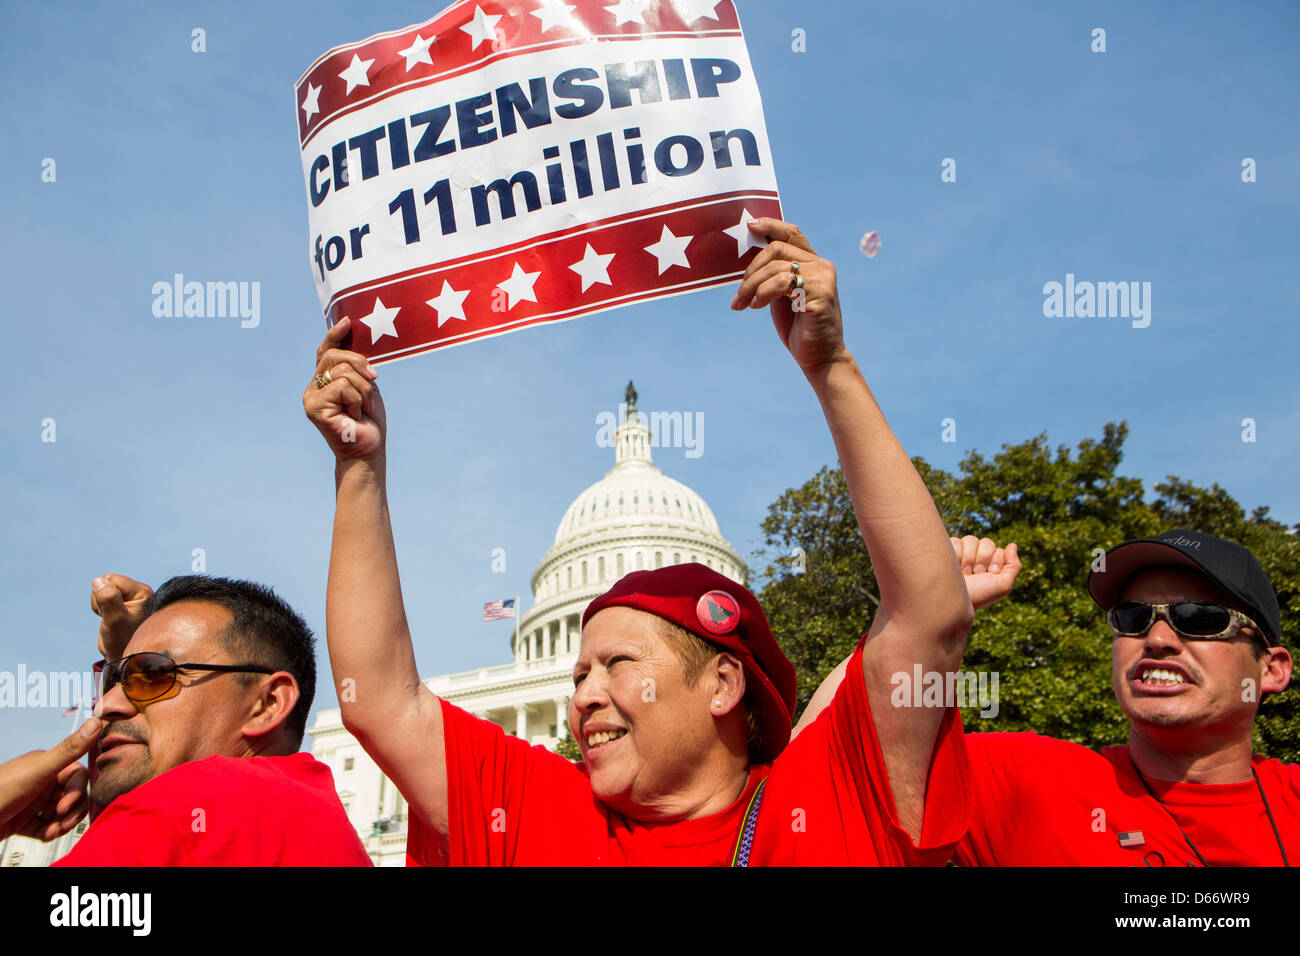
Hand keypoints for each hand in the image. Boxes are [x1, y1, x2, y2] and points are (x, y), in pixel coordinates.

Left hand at [0, 719, 102, 841]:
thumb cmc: (0, 792)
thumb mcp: (39, 770)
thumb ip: (69, 749)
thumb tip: (95, 723)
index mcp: (46, 766)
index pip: (77, 776)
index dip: (77, 791)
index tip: (67, 804)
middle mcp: (42, 782)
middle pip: (73, 796)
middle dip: (72, 810)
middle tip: (61, 819)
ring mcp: (33, 802)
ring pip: (62, 813)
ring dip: (62, 823)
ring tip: (53, 829)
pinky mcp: (25, 820)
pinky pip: (47, 826)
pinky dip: (49, 831)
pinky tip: (43, 833)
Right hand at [91, 574, 153, 659]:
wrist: (126, 658)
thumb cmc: (124, 641)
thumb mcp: (115, 620)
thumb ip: (108, 598)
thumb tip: (98, 580)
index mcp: (142, 592)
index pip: (112, 579)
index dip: (103, 595)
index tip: (111, 612)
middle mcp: (139, 593)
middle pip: (107, 582)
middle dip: (101, 599)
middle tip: (109, 617)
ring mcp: (132, 599)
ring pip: (104, 589)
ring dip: (101, 604)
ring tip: (110, 619)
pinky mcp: (124, 605)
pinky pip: (104, 598)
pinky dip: (102, 608)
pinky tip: (110, 619)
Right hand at [303, 317, 385, 460]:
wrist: (368, 449)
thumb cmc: (369, 420)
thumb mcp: (366, 387)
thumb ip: (357, 368)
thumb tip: (355, 342)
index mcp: (325, 380)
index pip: (326, 352)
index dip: (335, 335)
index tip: (348, 322)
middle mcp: (314, 387)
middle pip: (335, 356)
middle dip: (360, 364)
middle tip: (374, 378)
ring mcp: (311, 397)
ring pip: (343, 371)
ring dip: (364, 389)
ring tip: (364, 407)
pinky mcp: (314, 407)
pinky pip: (342, 386)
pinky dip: (357, 399)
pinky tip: (356, 415)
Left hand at [730, 218, 846, 374]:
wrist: (820, 357)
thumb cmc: (798, 327)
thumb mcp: (781, 295)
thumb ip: (773, 275)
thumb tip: (748, 256)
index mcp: (813, 263)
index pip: (792, 233)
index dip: (770, 225)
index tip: (749, 226)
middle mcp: (821, 265)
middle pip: (776, 248)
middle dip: (750, 270)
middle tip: (738, 294)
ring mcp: (823, 278)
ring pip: (775, 267)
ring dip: (751, 286)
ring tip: (744, 304)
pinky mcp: (821, 293)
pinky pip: (781, 283)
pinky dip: (763, 293)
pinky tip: (756, 307)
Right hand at [952, 537, 1021, 609]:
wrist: (953, 601)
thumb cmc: (979, 595)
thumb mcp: (1003, 585)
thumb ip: (1014, 566)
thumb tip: (1013, 545)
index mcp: (991, 566)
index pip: (999, 550)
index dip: (996, 560)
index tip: (991, 573)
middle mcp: (977, 559)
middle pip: (986, 542)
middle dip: (983, 558)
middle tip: (976, 573)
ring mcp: (962, 554)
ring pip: (971, 540)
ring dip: (969, 557)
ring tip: (964, 572)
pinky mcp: (947, 551)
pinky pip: (956, 541)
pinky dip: (956, 553)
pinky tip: (953, 567)